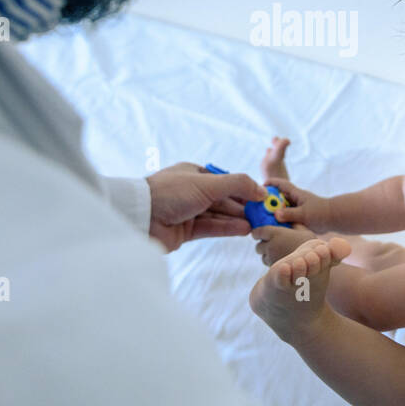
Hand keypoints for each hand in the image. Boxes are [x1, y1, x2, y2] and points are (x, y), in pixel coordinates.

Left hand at [145, 163, 268, 252]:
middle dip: (244, 206)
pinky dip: (227, 228)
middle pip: (224, 199)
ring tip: (257, 223)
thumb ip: (237, 184)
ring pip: (219, 214)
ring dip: (238, 218)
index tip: (262, 196)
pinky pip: (211, 228)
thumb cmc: (170, 193)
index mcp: (194, 174)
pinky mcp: (186, 231)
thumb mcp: (207, 183)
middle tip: (264, 213)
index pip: (225, 181)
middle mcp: (191, 191)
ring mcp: (188, 211)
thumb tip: (261, 190)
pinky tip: (244, 229)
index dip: (244, 188)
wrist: (140, 217)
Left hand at [250, 223, 319, 266]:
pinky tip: (283, 260)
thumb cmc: (310, 244)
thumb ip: (292, 223)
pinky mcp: (275, 270)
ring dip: (267, 255)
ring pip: (263, 257)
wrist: (315, 263)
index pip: (257, 232)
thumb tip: (286, 218)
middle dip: (263, 245)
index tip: (260, 233)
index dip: (257, 233)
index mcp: (275, 233)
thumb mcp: (303, 230)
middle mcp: (270, 246)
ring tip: (279, 253)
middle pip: (258, 247)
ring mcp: (272, 259)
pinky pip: (270, 265)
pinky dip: (273, 262)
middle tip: (271, 243)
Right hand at [262, 177, 333, 230]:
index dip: (269, 184)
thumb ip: (290, 214)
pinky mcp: (297, 216)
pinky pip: (284, 216)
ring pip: (280, 207)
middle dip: (266, 201)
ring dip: (272, 212)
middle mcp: (294, 199)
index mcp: (296, 193)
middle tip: (255, 208)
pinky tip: (272, 227)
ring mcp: (296, 207)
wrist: (334, 219)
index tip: (258, 188)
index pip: (280, 184)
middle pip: (276, 197)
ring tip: (260, 219)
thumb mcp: (304, 214)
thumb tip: (275, 214)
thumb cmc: (321, 213)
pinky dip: (278, 220)